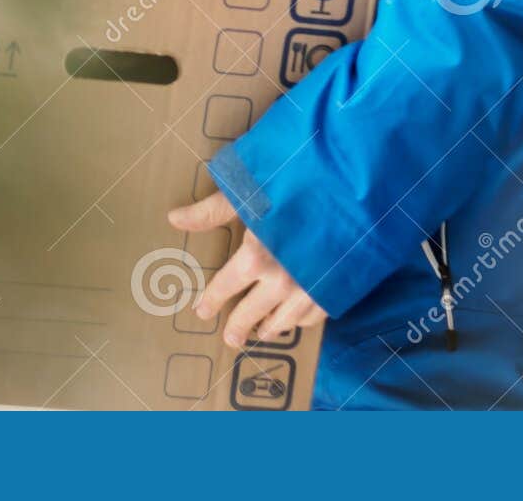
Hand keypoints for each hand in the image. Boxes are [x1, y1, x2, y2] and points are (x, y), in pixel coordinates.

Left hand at [167, 190, 326, 347]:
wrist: (349, 190)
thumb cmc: (294, 185)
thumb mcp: (247, 192)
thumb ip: (211, 211)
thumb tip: (173, 219)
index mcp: (255, 257)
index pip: (225, 287)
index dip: (212, 300)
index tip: (202, 311)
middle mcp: (281, 281)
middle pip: (252, 313)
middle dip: (239, 325)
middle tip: (230, 338)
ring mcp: (310, 289)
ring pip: (284, 321)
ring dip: (269, 328)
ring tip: (261, 333)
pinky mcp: (335, 291)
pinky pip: (313, 316)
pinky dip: (300, 320)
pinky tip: (295, 319)